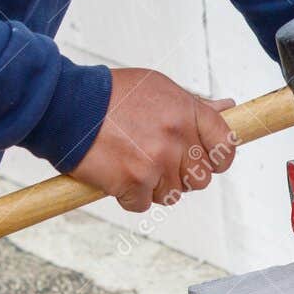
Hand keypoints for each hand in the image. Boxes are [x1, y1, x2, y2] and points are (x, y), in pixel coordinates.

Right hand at [74, 68, 237, 213]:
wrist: (64, 106)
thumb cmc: (110, 96)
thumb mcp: (157, 89)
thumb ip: (192, 105)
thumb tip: (229, 107)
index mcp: (186, 111)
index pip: (225, 145)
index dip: (218, 159)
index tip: (205, 161)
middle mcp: (176, 136)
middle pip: (200, 179)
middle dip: (180, 176)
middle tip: (154, 160)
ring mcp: (156, 161)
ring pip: (172, 195)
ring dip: (152, 187)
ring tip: (130, 163)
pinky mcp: (133, 182)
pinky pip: (142, 205)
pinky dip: (128, 196)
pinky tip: (115, 174)